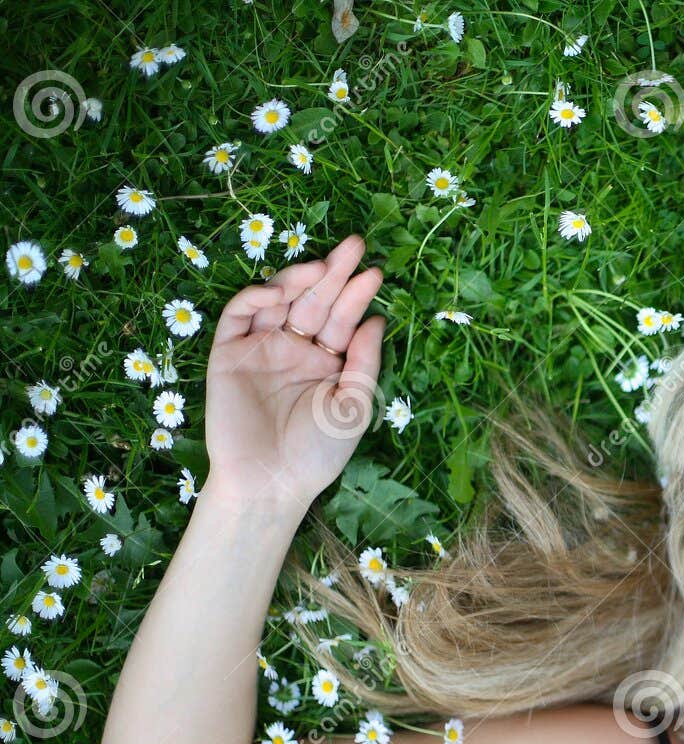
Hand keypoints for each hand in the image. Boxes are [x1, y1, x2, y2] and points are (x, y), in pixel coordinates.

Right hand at [203, 233, 385, 506]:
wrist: (270, 481)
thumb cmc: (317, 452)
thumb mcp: (354, 404)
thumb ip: (364, 361)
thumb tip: (375, 320)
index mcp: (327, 365)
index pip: (343, 320)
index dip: (357, 296)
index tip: (376, 273)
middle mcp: (294, 352)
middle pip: (315, 303)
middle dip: (334, 273)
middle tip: (356, 245)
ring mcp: (261, 350)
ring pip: (279, 301)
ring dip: (299, 279)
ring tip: (323, 265)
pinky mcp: (229, 354)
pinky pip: (239, 316)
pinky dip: (256, 298)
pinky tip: (280, 291)